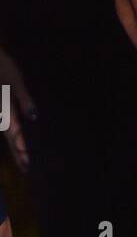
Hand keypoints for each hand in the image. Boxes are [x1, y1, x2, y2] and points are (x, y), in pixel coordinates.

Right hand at [0, 46, 34, 172]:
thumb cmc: (2, 68)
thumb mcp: (15, 81)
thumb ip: (24, 99)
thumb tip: (33, 117)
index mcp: (5, 109)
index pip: (14, 133)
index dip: (20, 149)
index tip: (27, 163)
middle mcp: (1, 114)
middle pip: (9, 137)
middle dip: (17, 153)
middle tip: (26, 169)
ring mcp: (0, 113)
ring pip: (6, 132)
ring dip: (14, 146)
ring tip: (23, 161)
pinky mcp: (1, 110)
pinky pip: (5, 124)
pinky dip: (12, 134)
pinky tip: (17, 138)